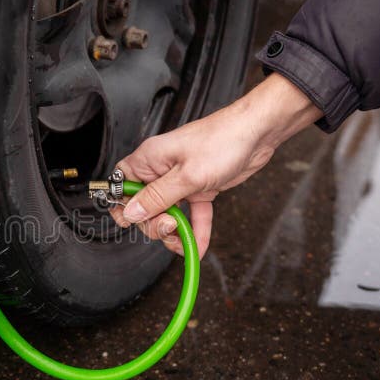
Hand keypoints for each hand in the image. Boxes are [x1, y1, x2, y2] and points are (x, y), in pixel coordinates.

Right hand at [110, 73, 322, 257]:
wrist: (258, 133)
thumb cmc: (223, 140)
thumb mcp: (187, 175)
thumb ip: (158, 197)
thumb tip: (132, 212)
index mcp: (148, 159)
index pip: (121, 186)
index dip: (124, 206)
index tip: (134, 222)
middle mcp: (160, 170)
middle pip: (145, 207)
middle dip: (156, 223)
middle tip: (171, 226)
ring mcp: (179, 180)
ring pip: (167, 214)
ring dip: (176, 231)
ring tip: (186, 242)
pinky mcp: (198, 188)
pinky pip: (191, 214)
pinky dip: (195, 230)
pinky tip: (198, 246)